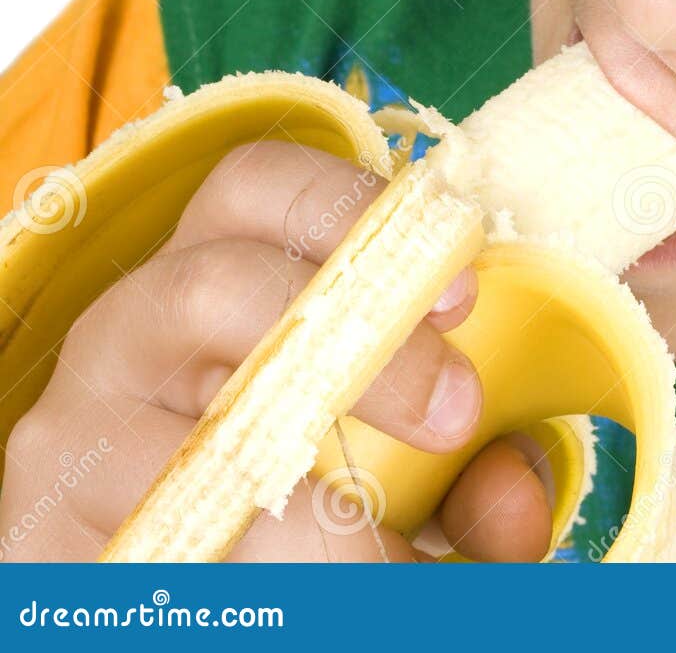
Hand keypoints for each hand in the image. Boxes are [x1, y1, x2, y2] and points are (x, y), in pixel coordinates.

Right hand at [0, 141, 550, 561]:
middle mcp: (130, 332)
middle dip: (364, 342)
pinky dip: (266, 587)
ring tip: (386, 556)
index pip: (256, 186)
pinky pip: (160, 544)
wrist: (181, 593)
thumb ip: (465, 479)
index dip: (358, 212)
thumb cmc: (295, 509)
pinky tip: (320, 603)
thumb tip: (515, 491)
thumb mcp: (396, 475)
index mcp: (214, 274)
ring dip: (313, 499)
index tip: (463, 288)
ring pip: (184, 432)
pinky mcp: (44, 531)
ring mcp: (76, 431)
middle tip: (457, 412)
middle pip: (220, 284)